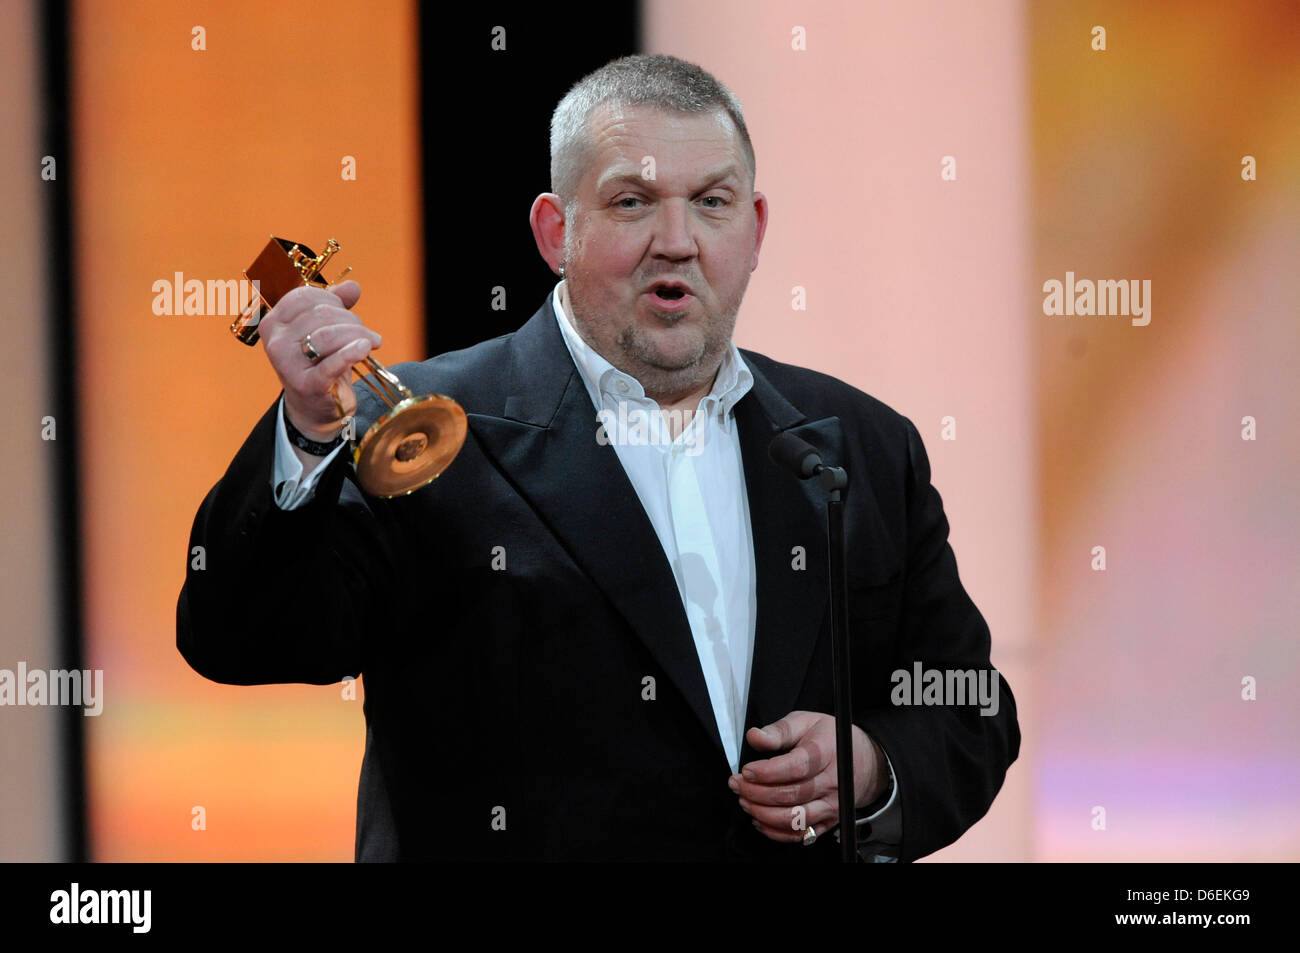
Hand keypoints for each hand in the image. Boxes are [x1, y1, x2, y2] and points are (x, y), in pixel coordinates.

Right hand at [256, 279, 380, 439]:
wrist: (314, 407)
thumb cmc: (319, 363)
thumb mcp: (324, 330)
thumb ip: (336, 305)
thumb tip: (352, 286)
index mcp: (274, 323)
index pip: (305, 297)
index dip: (332, 300)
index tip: (346, 312)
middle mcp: (276, 342)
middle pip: (321, 315)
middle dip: (351, 320)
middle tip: (366, 333)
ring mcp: (288, 364)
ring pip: (329, 335)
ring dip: (358, 334)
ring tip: (371, 342)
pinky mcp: (307, 384)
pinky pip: (332, 362)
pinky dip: (352, 352)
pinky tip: (365, 347)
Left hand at [727, 710, 886, 843]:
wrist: (865, 761)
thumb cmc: (829, 738)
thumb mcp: (806, 722)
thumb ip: (779, 730)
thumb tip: (754, 736)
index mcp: (826, 753)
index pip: (795, 767)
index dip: (767, 772)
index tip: (746, 770)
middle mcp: (832, 783)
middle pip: (791, 795)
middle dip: (757, 793)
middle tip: (737, 785)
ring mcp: (832, 806)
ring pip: (794, 819)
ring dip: (763, 813)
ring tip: (745, 801)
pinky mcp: (828, 822)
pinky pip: (800, 835)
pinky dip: (776, 832)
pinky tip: (759, 819)